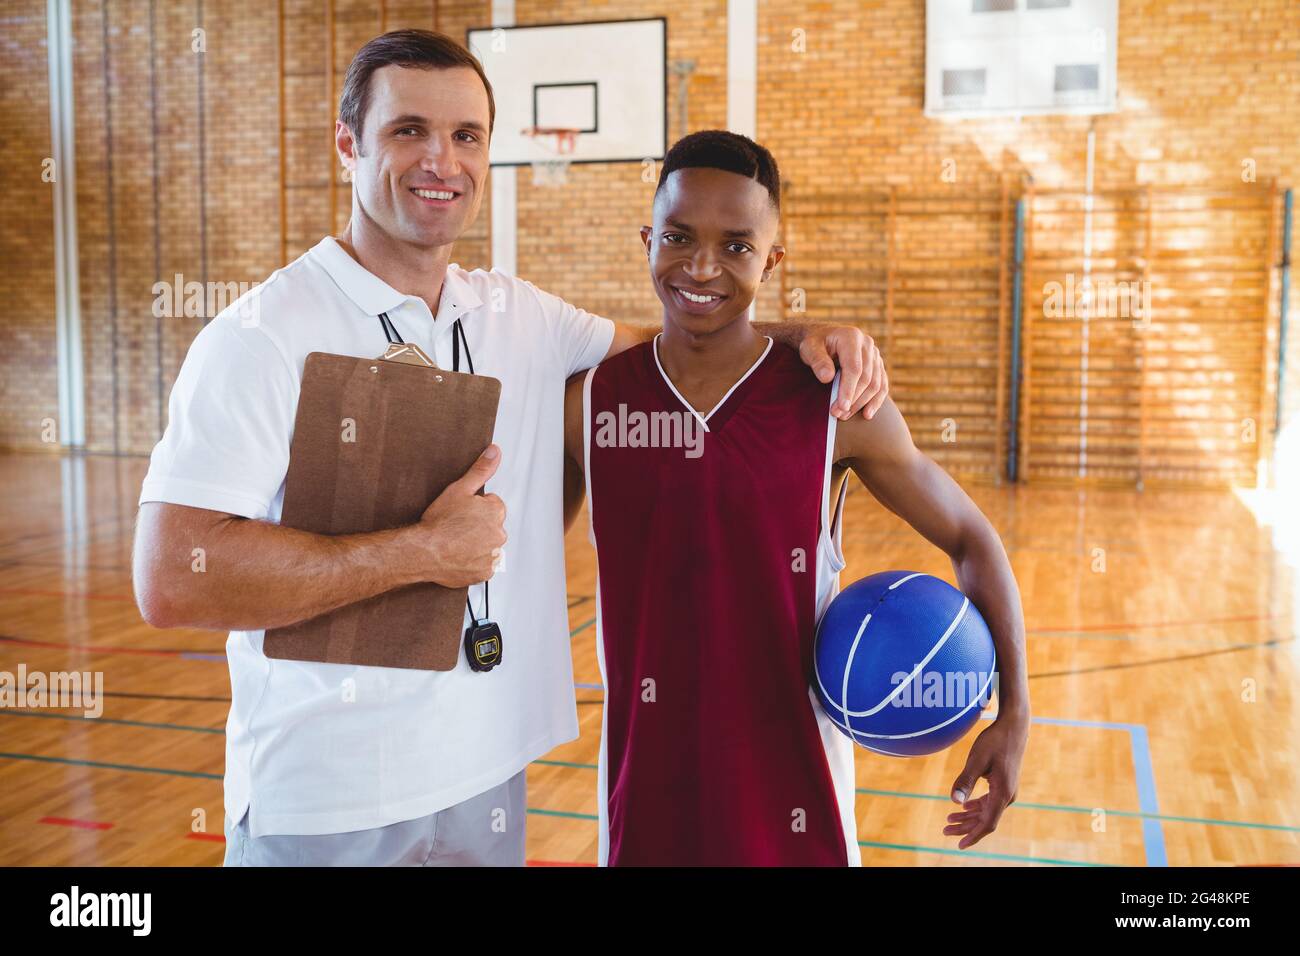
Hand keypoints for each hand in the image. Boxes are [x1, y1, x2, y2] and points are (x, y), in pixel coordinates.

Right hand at [409, 444, 506, 587]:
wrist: (423, 552)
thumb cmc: (439, 523)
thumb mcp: (459, 489)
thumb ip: (481, 470)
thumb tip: (494, 452)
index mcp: (495, 512)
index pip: (492, 505)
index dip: (475, 508)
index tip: (461, 513)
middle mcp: (499, 534)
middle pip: (491, 526)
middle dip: (477, 526)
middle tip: (456, 528)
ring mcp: (492, 555)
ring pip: (487, 546)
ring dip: (476, 544)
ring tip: (455, 543)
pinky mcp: (484, 572)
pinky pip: (482, 565)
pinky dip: (473, 562)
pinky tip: (458, 556)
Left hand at [798, 325, 888, 419]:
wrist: (823, 338)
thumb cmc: (815, 344)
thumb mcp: (809, 348)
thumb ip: (817, 361)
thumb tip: (827, 378)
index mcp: (851, 337)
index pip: (854, 367)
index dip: (849, 389)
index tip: (841, 406)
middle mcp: (867, 344)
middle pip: (866, 377)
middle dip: (853, 399)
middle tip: (837, 414)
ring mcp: (875, 355)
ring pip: (876, 383)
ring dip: (862, 403)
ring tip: (844, 415)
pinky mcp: (877, 365)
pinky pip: (882, 385)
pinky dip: (876, 401)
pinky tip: (867, 414)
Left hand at [944, 712, 1028, 848]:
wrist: (1013, 727)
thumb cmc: (994, 741)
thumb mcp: (976, 760)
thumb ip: (965, 781)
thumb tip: (954, 802)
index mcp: (1002, 793)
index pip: (988, 823)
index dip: (973, 835)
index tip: (959, 845)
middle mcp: (1007, 796)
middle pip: (985, 820)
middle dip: (965, 827)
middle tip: (944, 831)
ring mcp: (1007, 791)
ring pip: (986, 812)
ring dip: (968, 818)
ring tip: (949, 821)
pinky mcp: (1003, 784)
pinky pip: (989, 802)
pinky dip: (975, 807)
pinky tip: (964, 808)